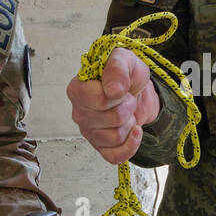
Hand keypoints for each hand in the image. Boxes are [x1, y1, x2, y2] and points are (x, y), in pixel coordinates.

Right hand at [67, 47, 159, 164]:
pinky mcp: (99, 147)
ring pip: (116, 137)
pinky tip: (134, 130)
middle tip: (127, 97)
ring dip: (130, 122)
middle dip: (128, 106)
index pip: (98, 99)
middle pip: (113, 119)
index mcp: (78, 89)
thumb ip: (117, 68)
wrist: (137, 91)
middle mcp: (79, 112)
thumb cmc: (126, 75)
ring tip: (127, 110)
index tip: (122, 86)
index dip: (118, 94)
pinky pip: (116, 156)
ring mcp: (88, 132)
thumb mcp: (125, 60)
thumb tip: (113, 90)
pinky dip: (131, 144)